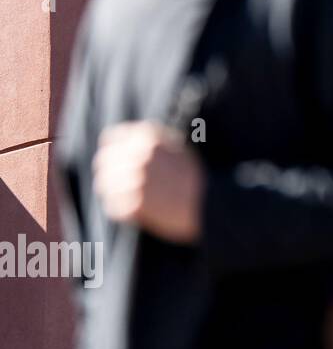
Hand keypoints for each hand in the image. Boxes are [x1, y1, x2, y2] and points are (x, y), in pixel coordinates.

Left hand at [92, 121, 204, 243]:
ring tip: (138, 199)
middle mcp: (138, 155)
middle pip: (103, 162)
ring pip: (105, 186)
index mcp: (148, 137)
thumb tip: (117, 143)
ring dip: (117, 193)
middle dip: (112, 173)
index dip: (115, 151)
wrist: (212, 204)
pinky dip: (124, 211)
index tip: (119, 162)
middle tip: (127, 185)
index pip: (111, 139)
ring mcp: (133, 180)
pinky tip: (142, 211)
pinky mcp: (132, 204)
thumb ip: (148, 143)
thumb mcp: (176, 148)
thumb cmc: (196, 177)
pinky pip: (113, 207)